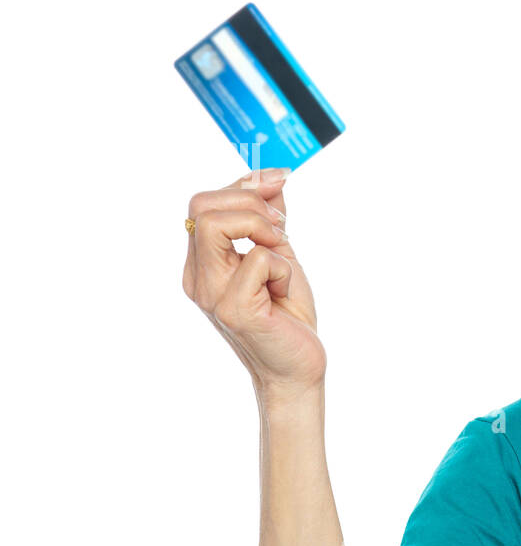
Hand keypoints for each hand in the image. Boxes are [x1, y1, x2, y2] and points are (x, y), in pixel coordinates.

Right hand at [182, 167, 325, 397]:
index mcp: (202, 263)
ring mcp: (211, 294)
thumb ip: (270, 218)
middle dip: (251, 203)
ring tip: (282, 259)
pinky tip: (284, 292)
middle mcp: (198, 277)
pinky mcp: (233, 309)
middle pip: (201, 204)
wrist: (298, 369)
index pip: (204, 202)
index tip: (280, 182)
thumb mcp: (280, 256)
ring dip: (264, 230)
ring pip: (218, 223)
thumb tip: (272, 176)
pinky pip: (258, 258)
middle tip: (282, 229)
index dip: (244, 185)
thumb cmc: (288, 316)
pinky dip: (283, 268)